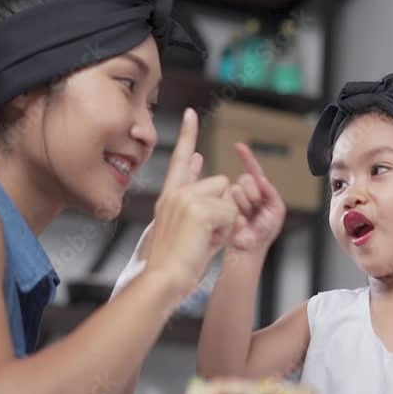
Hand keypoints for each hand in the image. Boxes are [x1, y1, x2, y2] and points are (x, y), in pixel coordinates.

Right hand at [140, 108, 239, 297]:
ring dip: (225, 222)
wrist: (162, 280)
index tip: (192, 113)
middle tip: (204, 235)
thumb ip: (195, 204)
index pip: (182, 159)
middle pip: (220, 183)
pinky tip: (206, 243)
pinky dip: (226, 232)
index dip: (188, 135)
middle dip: (223, 209)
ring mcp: (185, 199)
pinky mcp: (198, 210)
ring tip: (203, 240)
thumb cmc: (172, 264)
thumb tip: (209, 177)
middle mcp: (175, 193)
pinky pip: (231, 214)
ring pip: (228, 198)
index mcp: (169, 197)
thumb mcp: (184, 229)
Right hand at [226, 143, 285, 252]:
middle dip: (254, 192)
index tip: (238, 146)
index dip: (246, 157)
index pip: (253, 170)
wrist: (250, 248)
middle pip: (245, 179)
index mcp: (259, 191)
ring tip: (248, 217)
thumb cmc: (264, 232)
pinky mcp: (222, 207)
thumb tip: (261, 179)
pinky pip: (228, 198)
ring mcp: (232, 199)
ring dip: (246, 203)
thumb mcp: (277, 210)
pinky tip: (241, 220)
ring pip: (237, 188)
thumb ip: (271, 192)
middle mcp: (245, 193)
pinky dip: (237, 208)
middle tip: (256, 208)